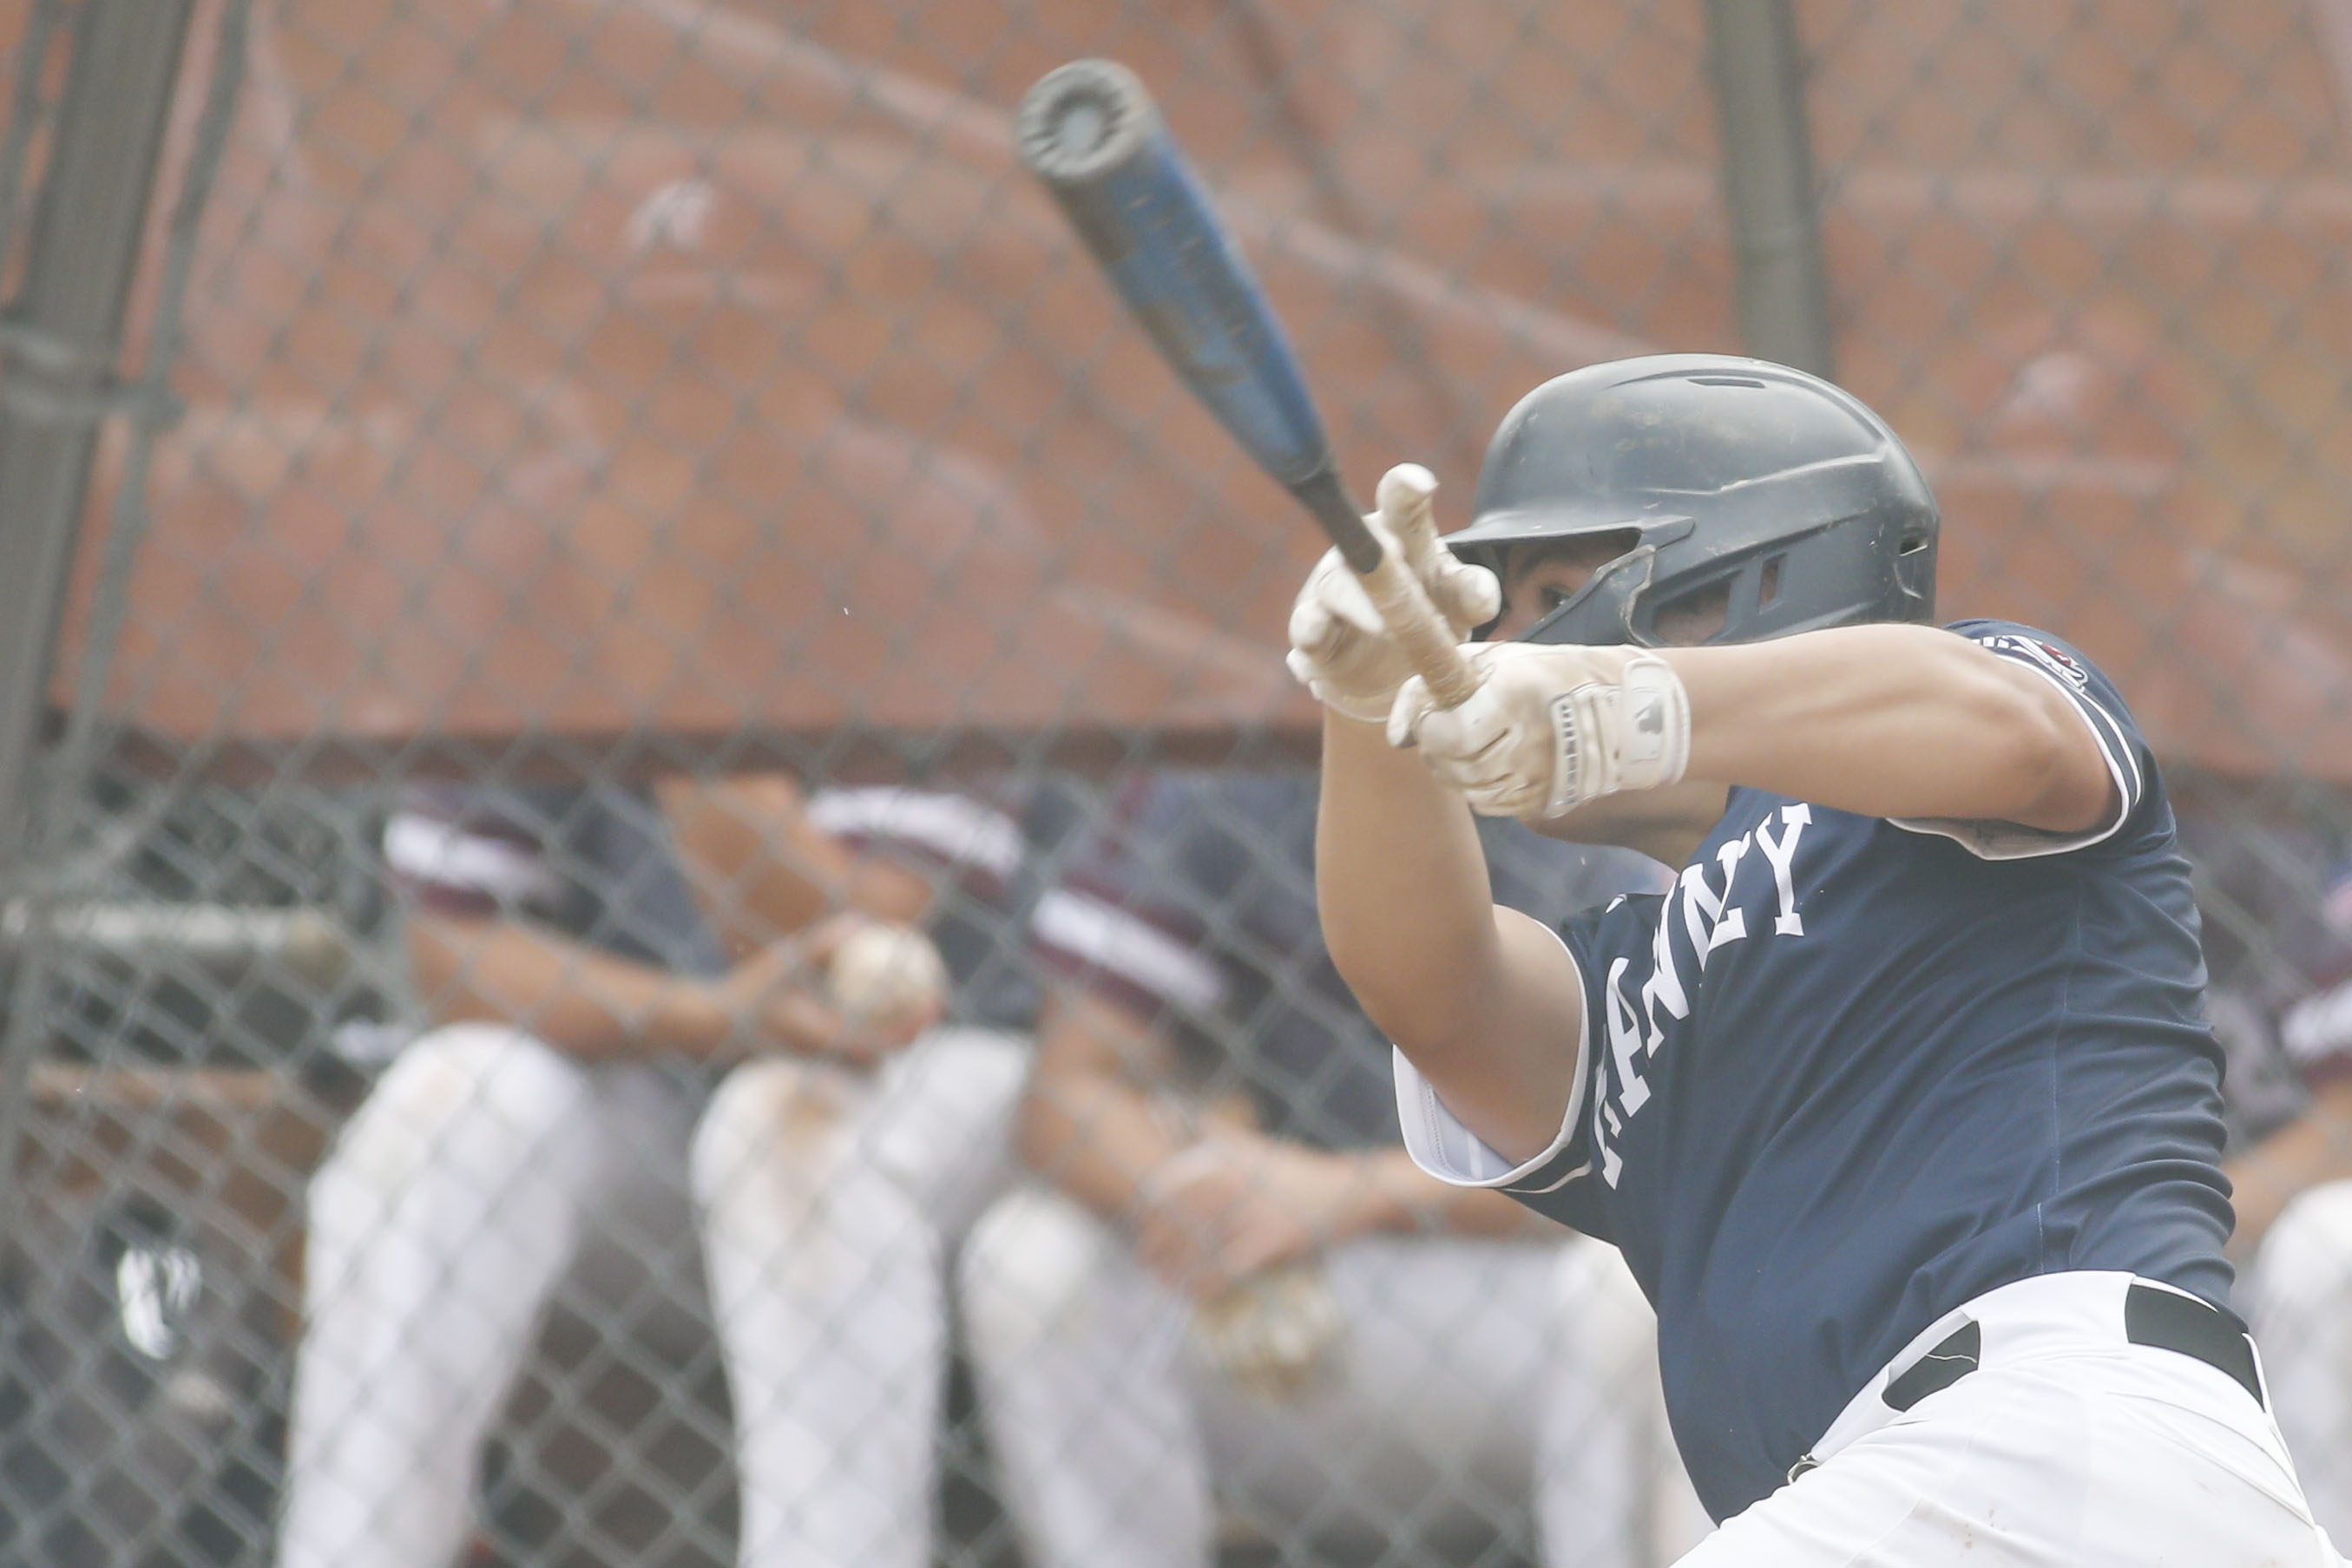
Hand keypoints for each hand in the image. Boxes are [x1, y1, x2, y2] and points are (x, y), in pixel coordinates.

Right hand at [717, 914, 939, 1065]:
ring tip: (912, 1007)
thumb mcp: (784, 961)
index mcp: (825, 1040)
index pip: (883, 1040)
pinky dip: (867, 1031)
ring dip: (890, 1037)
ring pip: (867, 1056)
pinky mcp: (809, 1060)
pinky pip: (849, 1049)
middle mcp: (826, 1059)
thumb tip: (862, 921)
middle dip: (911, 1033)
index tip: (934, 1003)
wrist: (711, 1029)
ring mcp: (817, 1064)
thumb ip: (823, 943)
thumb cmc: (747, 992)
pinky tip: (872, 1006)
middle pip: (884, 1054)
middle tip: (933, 1003)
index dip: (914, 1025)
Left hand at [1132, 1135, 1370, 1302]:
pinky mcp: (1273, 1240)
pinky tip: (1198, 1295)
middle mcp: (1237, 1183)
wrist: (1346, 1191)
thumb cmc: (1292, 1170)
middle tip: (1148, 1264)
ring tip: (1166, 1283)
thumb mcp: (1250, 1144)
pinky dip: (1210, 1284)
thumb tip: (1161, 1105)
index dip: (1154, 1213)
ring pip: (1203, 1246)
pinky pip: (1231, 1267)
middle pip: (1184, 1219)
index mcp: (1228, 1160)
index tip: (1142, 1231)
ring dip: (1179, 1269)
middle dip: (1161, 1244)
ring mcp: (1255, 1212)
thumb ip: (1207, 1130)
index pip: (1176, 1187)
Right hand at [1285, 464, 1498, 721]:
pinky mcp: (1313, 636)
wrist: (1394, 670)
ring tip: (1383, 627)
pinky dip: (1311, 629)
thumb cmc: (1429, 617)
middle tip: (1395, 552)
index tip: (1419, 483)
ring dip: (1357, 603)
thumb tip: (1481, 593)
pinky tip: (1314, 633)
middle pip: (1360, 539)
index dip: (1406, 489)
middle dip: (1373, 543)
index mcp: (1402, 535)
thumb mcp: (1458, 605)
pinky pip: (1307, 628)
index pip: (1403, 504)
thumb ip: (1471, 593)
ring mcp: (1332, 592)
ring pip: (1335, 586)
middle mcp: (1360, 555)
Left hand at [1387, 641, 1692, 817]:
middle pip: (1454, 765)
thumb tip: (1396, 738)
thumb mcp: (1489, 661)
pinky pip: (1490, 805)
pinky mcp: (1545, 800)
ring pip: (1468, 789)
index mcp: (1514, 696)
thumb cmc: (1544, 675)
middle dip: (1437, 750)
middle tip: (1445, 732)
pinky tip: (1490, 764)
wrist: (1619, 708)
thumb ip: (1431, 689)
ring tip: (1468, 746)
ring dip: (1454, 771)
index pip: (1448, 732)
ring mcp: (1539, 776)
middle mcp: (1528, 740)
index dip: (1429, 728)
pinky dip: (1478, 788)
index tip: (1432, 717)